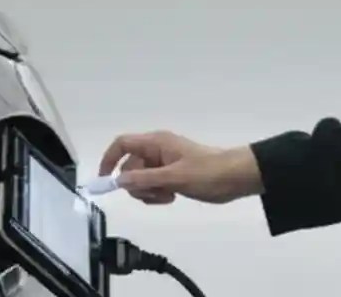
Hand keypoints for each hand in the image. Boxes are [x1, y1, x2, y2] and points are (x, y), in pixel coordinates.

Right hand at [98, 131, 264, 205]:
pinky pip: (153, 185)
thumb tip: (118, 180)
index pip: (122, 144)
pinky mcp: (172, 175)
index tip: (104, 182)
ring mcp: (164, 163)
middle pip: (129, 167)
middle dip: (136, 184)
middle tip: (154, 193)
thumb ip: (145, 178)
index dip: (109, 160)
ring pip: (141, 179)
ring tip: (167, 195)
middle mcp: (157, 150)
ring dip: (148, 191)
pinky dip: (157, 194)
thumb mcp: (174, 177)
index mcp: (156, 143)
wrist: (236, 177)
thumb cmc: (207, 172)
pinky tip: (172, 197)